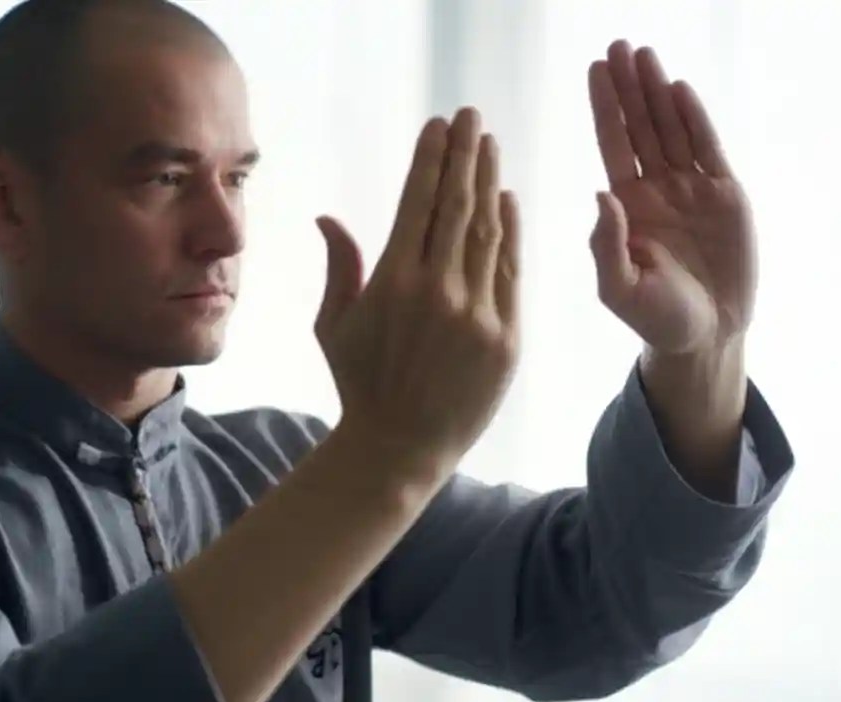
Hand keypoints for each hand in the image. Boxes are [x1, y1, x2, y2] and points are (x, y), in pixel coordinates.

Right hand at [312, 108, 520, 481]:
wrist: (400, 446)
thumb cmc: (359, 382)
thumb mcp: (333, 325)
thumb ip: (341, 267)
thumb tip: (329, 218)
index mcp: (393, 282)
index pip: (419, 202)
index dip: (432, 159)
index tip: (439, 125)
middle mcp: (439, 290)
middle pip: (459, 205)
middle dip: (465, 155)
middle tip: (471, 117)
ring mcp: (478, 314)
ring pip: (488, 232)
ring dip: (491, 183)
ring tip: (490, 147)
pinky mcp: (506, 338)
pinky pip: (510, 272)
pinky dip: (511, 233)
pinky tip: (508, 201)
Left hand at [588, 40, 756, 355]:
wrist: (706, 335)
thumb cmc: (655, 318)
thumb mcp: (619, 289)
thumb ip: (607, 245)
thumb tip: (602, 194)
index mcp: (626, 207)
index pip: (611, 145)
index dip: (604, 108)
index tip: (595, 71)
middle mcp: (656, 190)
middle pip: (640, 127)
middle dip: (629, 88)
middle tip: (619, 47)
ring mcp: (691, 189)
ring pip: (672, 130)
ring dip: (658, 92)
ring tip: (646, 54)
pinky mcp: (725, 196)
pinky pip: (709, 150)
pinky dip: (696, 120)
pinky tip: (680, 90)